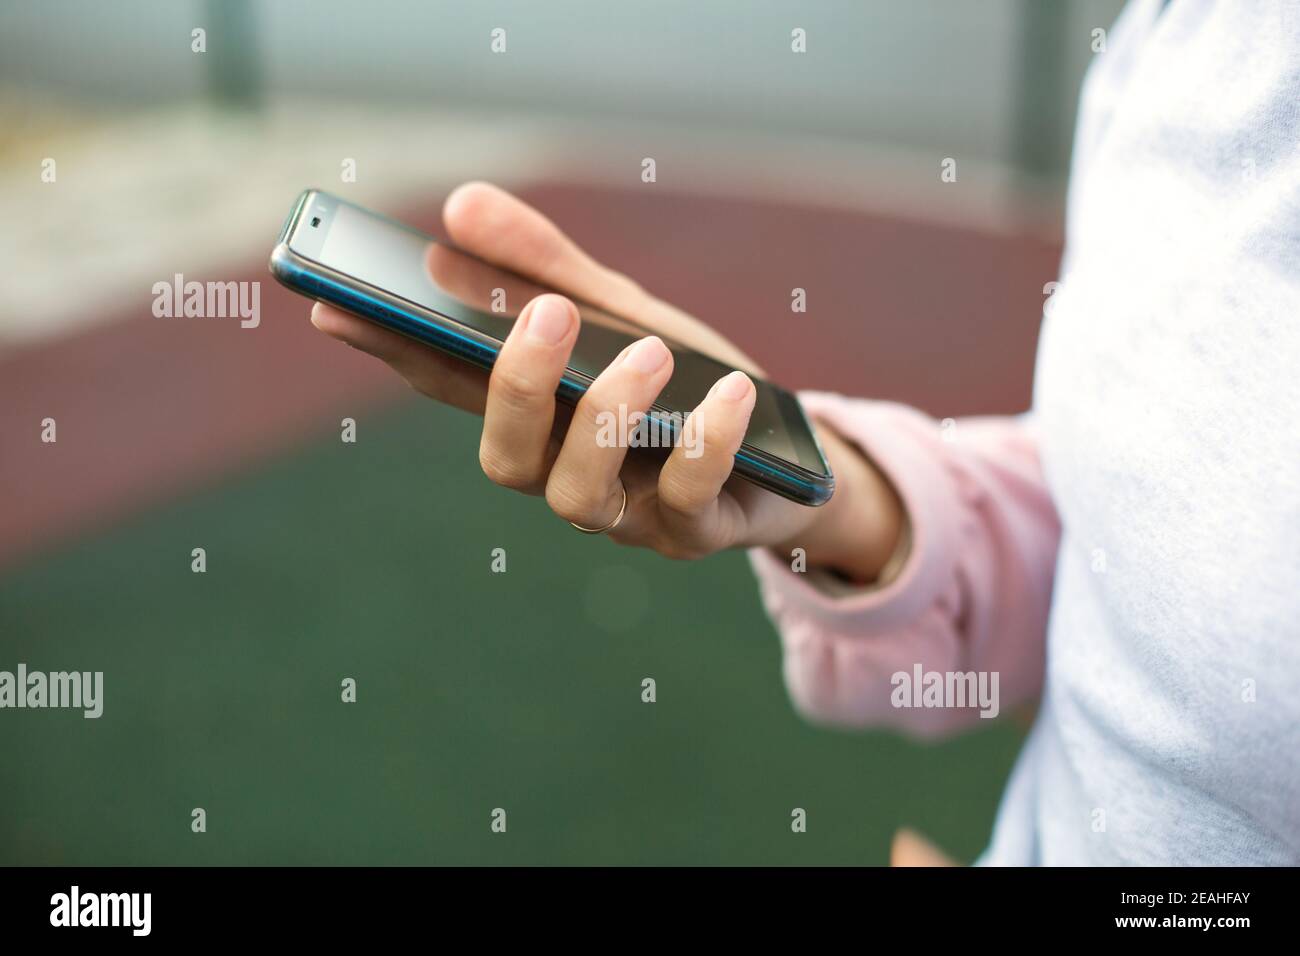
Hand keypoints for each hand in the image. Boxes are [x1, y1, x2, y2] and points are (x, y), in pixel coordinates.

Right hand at [310, 182, 901, 577]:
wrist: (793, 453)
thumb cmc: (691, 386)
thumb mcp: (627, 312)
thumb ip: (549, 266)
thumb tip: (461, 206)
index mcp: (540, 420)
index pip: (450, 389)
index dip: (392, 353)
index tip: (331, 305)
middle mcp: (566, 474)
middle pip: (504, 459)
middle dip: (514, 387)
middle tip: (547, 313)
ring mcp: (629, 513)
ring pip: (579, 495)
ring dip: (607, 417)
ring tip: (651, 353)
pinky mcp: (697, 532)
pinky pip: (689, 501)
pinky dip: (707, 444)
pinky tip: (733, 393)